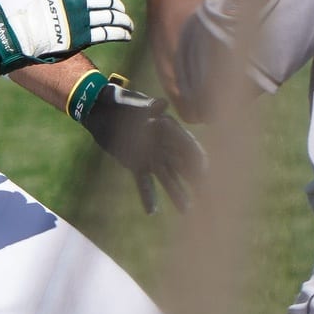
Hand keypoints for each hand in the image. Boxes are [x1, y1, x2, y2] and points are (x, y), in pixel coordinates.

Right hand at [0, 0, 132, 72]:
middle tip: (123, 14)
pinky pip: (108, 33)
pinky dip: (121, 33)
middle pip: (106, 1)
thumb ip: (60, 4)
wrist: (24, 35)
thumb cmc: (31, 22)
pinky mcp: (84, 36)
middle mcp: (78, 3)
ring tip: (130, 26)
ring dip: (124, 21)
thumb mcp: (46, 4)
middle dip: (117, 8)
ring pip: (111, 17)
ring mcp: (82, 19)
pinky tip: (127, 35)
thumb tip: (60, 8)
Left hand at [76, 77, 205, 212]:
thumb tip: (162, 104)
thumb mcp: (135, 103)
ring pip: (169, 178)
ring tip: (187, 210)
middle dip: (197, 181)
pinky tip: (152, 211)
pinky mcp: (137, 165)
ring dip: (177, 193)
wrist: (103, 110)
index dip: (198, 160)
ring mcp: (153, 157)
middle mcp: (165, 146)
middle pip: (185, 167)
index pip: (189, 148)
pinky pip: (144, 183)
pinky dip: (148, 196)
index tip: (206, 174)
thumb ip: (149, 107)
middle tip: (210, 199)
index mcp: (170, 130)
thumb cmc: (122, 102)